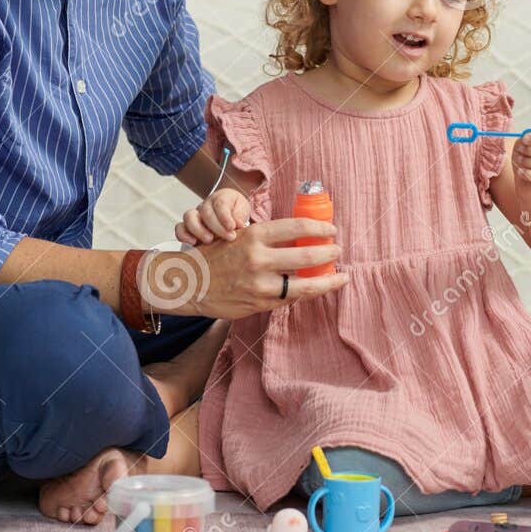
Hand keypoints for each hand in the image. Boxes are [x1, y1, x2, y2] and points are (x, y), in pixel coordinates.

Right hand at [141, 217, 348, 319]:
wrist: (191, 284)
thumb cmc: (217, 256)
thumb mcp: (240, 237)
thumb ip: (267, 238)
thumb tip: (302, 236)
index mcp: (254, 235)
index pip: (297, 227)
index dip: (319, 228)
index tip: (331, 230)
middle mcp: (258, 258)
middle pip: (307, 256)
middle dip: (329, 253)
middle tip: (338, 250)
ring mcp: (260, 284)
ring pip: (305, 284)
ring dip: (327, 280)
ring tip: (339, 276)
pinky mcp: (260, 303)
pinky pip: (291, 298)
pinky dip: (306, 293)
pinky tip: (316, 288)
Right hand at [175, 188, 251, 244]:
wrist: (230, 218)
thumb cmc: (237, 214)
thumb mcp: (243, 211)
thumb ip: (240, 216)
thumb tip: (237, 223)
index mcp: (221, 198)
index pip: (220, 204)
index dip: (225, 216)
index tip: (233, 227)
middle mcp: (206, 206)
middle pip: (206, 212)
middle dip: (217, 227)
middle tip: (228, 237)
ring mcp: (195, 216)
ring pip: (189, 217)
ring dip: (199, 230)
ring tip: (210, 240)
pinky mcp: (188, 228)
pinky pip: (180, 228)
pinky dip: (184, 236)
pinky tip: (193, 243)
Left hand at [512, 129, 530, 217]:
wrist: (527, 181)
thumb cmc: (526, 160)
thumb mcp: (522, 147)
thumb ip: (522, 141)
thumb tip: (524, 140)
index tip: (524, 140)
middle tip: (519, 152)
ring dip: (530, 162)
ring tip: (519, 162)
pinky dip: (530, 174)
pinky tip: (521, 172)